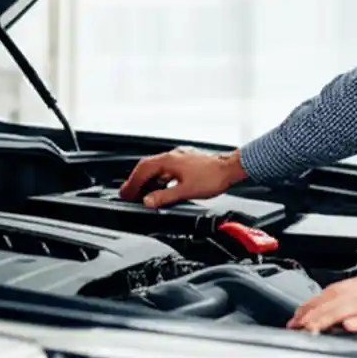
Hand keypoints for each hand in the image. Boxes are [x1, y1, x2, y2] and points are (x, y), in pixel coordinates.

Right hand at [118, 146, 248, 206]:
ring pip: (157, 166)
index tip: (125, 194)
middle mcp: (172, 156)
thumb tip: (148, 201)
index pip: (143, 170)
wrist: (230, 169)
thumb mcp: (185, 191)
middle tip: (128, 193)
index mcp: (169, 161)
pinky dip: (159, 177)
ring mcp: (180, 157)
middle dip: (136, 180)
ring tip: (142, 191)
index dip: (132, 183)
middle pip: (147, 166)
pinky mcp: (186, 160)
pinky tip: (162, 185)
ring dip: (147, 178)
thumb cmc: (212, 177)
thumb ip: (164, 197)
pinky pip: (166, 167)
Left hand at [287, 258, 356, 332]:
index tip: (296, 317)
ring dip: (330, 317)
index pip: (333, 290)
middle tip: (295, 326)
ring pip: (352, 306)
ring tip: (312, 328)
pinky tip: (350, 326)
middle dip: (313, 313)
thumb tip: (341, 308)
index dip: (312, 304)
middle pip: (337, 298)